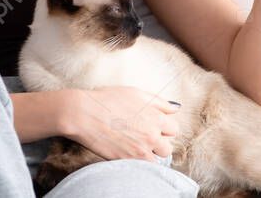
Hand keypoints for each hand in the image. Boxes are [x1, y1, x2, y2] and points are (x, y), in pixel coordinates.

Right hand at [62, 85, 180, 161]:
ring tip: (136, 145)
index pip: (174, 129)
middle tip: (144, 136)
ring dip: (150, 153)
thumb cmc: (108, 100)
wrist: (84, 114)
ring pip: (157, 159)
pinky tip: (129, 151)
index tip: (154, 125)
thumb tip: (176, 108)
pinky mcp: (127, 161)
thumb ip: (159, 102)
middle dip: (159, 142)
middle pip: (167, 147)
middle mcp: (152, 135)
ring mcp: (140, 150)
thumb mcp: (137, 93)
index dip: (164, 127)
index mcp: (156, 117)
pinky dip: (139, 162)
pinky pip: (143, 167)